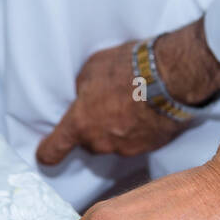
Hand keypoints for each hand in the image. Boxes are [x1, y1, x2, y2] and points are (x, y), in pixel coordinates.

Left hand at [37, 19, 219, 165]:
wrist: (173, 75)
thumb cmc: (129, 67)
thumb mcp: (92, 69)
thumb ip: (82, 90)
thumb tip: (84, 97)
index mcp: (79, 124)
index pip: (52, 151)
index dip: (47, 152)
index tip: (45, 152)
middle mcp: (99, 142)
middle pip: (87, 143)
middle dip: (92, 128)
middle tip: (105, 104)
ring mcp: (125, 149)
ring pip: (112, 143)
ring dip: (116, 128)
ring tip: (130, 103)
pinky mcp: (149, 148)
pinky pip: (136, 142)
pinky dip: (138, 130)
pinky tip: (146, 110)